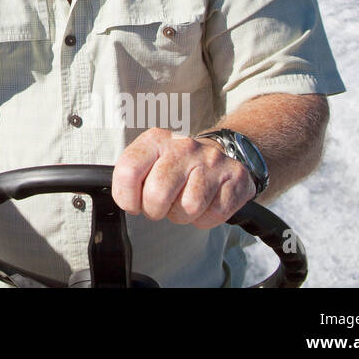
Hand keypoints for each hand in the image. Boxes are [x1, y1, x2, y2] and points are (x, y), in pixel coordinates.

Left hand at [111, 128, 255, 229]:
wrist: (221, 152)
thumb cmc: (178, 163)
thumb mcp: (150, 159)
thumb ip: (132, 174)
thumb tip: (122, 199)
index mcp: (156, 140)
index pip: (128, 170)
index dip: (126, 197)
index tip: (133, 203)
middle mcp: (184, 146)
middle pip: (157, 194)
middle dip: (155, 210)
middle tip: (161, 205)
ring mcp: (211, 161)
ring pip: (188, 208)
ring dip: (183, 215)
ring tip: (184, 202)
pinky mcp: (235, 177)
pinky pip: (214, 214)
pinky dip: (206, 218)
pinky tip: (206, 203)